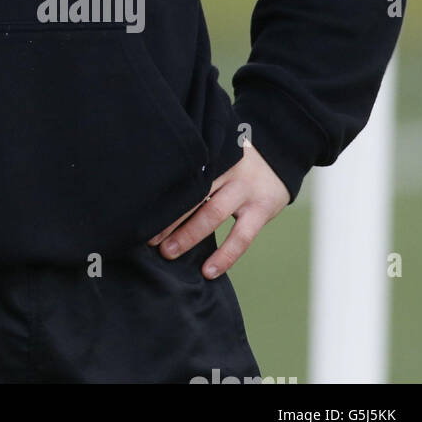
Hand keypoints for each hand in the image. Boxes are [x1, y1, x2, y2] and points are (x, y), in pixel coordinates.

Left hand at [147, 141, 289, 277]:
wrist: (281, 156)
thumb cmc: (234, 157)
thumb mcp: (214, 150)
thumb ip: (192, 163)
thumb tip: (154, 181)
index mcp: (210, 153)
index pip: (181, 172)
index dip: (161, 191)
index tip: (140, 207)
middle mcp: (226, 168)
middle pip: (191, 192)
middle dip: (167, 216)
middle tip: (146, 235)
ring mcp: (245, 189)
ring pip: (212, 213)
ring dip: (188, 235)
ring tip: (168, 253)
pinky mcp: (261, 209)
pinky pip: (241, 237)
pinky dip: (224, 256)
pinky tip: (208, 271)